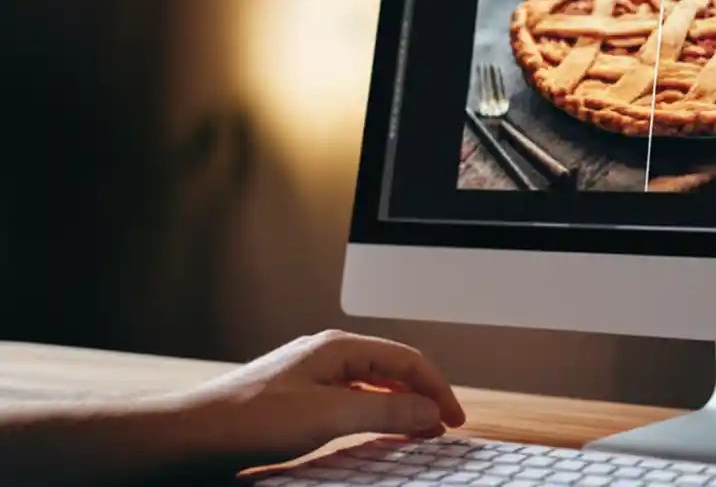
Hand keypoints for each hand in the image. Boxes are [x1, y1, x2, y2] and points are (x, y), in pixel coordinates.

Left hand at [178, 329, 465, 460]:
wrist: (192, 436)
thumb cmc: (250, 420)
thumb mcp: (330, 416)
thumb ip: (386, 410)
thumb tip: (430, 411)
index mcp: (338, 348)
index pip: (406, 360)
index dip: (437, 389)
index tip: (454, 419)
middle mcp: (327, 356)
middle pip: (392, 369)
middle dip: (422, 396)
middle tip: (443, 427)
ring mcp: (312, 376)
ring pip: (372, 386)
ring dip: (400, 406)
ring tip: (418, 432)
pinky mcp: (298, 400)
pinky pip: (352, 401)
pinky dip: (374, 414)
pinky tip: (376, 432)